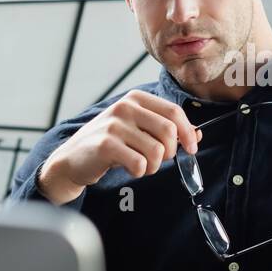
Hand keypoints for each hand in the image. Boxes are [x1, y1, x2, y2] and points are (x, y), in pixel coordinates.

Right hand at [37, 89, 202, 204]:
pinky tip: (129, 168)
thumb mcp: (137, 128)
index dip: (188, 132)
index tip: (191, 148)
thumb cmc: (110, 143)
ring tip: (141, 165)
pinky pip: (140, 164)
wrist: (73, 158)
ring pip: (156, 151)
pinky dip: (140, 172)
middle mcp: (125, 106)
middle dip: (170, 152)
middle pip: (168, 131)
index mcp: (136, 98)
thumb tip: (197, 135)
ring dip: (154, 166)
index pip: (174, 112)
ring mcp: (114, 124)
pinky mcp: (106, 145)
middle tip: (159, 160)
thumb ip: (165, 129)